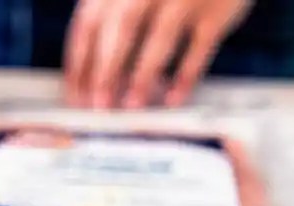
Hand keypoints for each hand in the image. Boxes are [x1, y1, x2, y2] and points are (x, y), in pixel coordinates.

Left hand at [64, 0, 252, 109]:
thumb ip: (114, 15)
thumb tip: (95, 74)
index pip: (89, 20)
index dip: (80, 60)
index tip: (76, 93)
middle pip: (120, 28)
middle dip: (106, 71)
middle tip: (99, 106)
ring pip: (159, 38)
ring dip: (143, 76)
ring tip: (132, 106)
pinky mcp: (217, 11)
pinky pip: (199, 49)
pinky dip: (185, 76)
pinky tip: (173, 99)